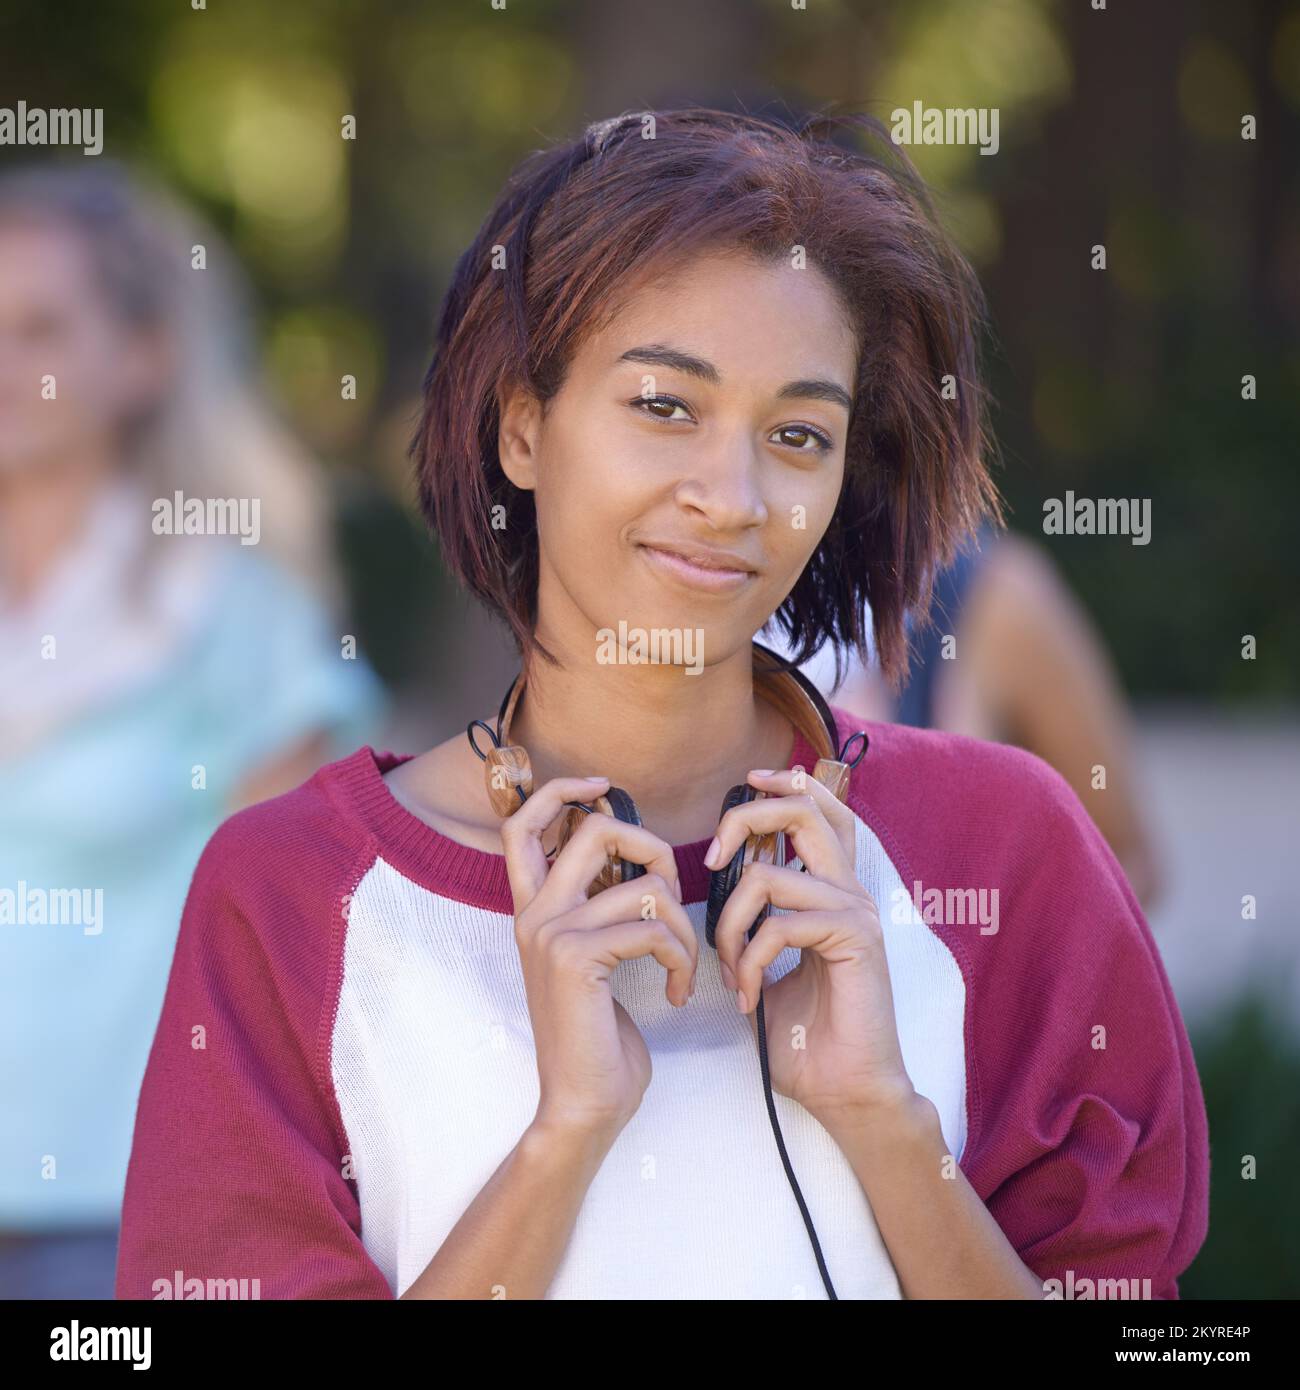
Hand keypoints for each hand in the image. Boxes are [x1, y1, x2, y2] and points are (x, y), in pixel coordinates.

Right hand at [502, 776, 698, 1139]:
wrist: (584, 1104)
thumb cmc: (600, 1036)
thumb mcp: (595, 960)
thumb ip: (601, 910)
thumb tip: (641, 867)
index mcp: (534, 910)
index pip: (522, 824)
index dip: (561, 791)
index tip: (603, 788)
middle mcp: (534, 913)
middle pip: (594, 830)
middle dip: (653, 848)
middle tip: (672, 891)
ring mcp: (550, 932)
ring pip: (643, 884)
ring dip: (684, 925)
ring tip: (683, 964)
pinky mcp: (576, 957)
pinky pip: (654, 927)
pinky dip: (681, 957)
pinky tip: (676, 991)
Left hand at [704, 768, 915, 1123]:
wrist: (844, 1091)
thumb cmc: (803, 1036)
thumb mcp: (764, 968)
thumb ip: (750, 925)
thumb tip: (711, 895)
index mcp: (830, 890)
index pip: (820, 810)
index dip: (786, 783)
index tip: (746, 782)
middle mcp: (848, 891)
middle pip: (804, 810)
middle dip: (746, 818)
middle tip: (712, 858)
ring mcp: (856, 912)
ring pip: (769, 876)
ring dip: (728, 926)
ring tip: (725, 971)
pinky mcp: (856, 939)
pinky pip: (779, 925)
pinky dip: (747, 961)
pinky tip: (746, 997)